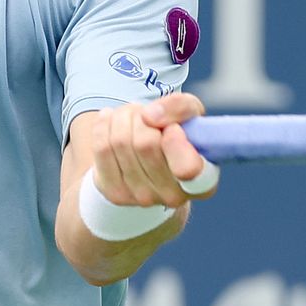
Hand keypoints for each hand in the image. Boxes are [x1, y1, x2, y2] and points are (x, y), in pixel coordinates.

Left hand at [88, 93, 215, 208]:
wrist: (147, 159)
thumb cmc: (175, 135)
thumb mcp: (190, 115)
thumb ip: (181, 107)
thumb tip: (151, 116)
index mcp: (203, 182)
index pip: (188, 168)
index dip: (176, 142)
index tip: (172, 128)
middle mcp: (174, 197)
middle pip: (146, 143)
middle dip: (144, 116)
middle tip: (147, 114)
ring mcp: (142, 198)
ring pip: (121, 141)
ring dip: (124, 117)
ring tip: (131, 117)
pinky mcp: (115, 193)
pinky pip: (101, 147)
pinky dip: (105, 124)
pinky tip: (111, 121)